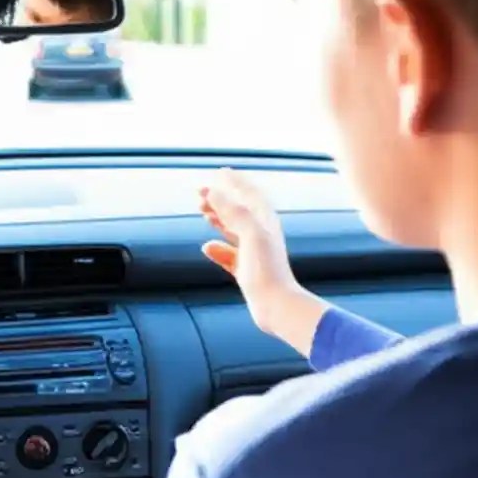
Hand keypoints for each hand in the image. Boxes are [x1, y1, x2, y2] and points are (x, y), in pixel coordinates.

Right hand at [200, 168, 302, 335]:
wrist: (276, 306)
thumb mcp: (249, 232)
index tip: (219, 172)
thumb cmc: (266, 269)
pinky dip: (218, 248)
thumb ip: (232, 210)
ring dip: (218, 219)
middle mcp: (261, 234)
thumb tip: (213, 191)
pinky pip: (230, 255)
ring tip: (203, 212)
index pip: (248, 193)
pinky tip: (207, 247)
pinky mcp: (248, 271)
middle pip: (239, 210)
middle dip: (221, 199)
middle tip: (200, 194)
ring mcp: (255, 253)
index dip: (234, 182)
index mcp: (265, 221)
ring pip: (234, 230)